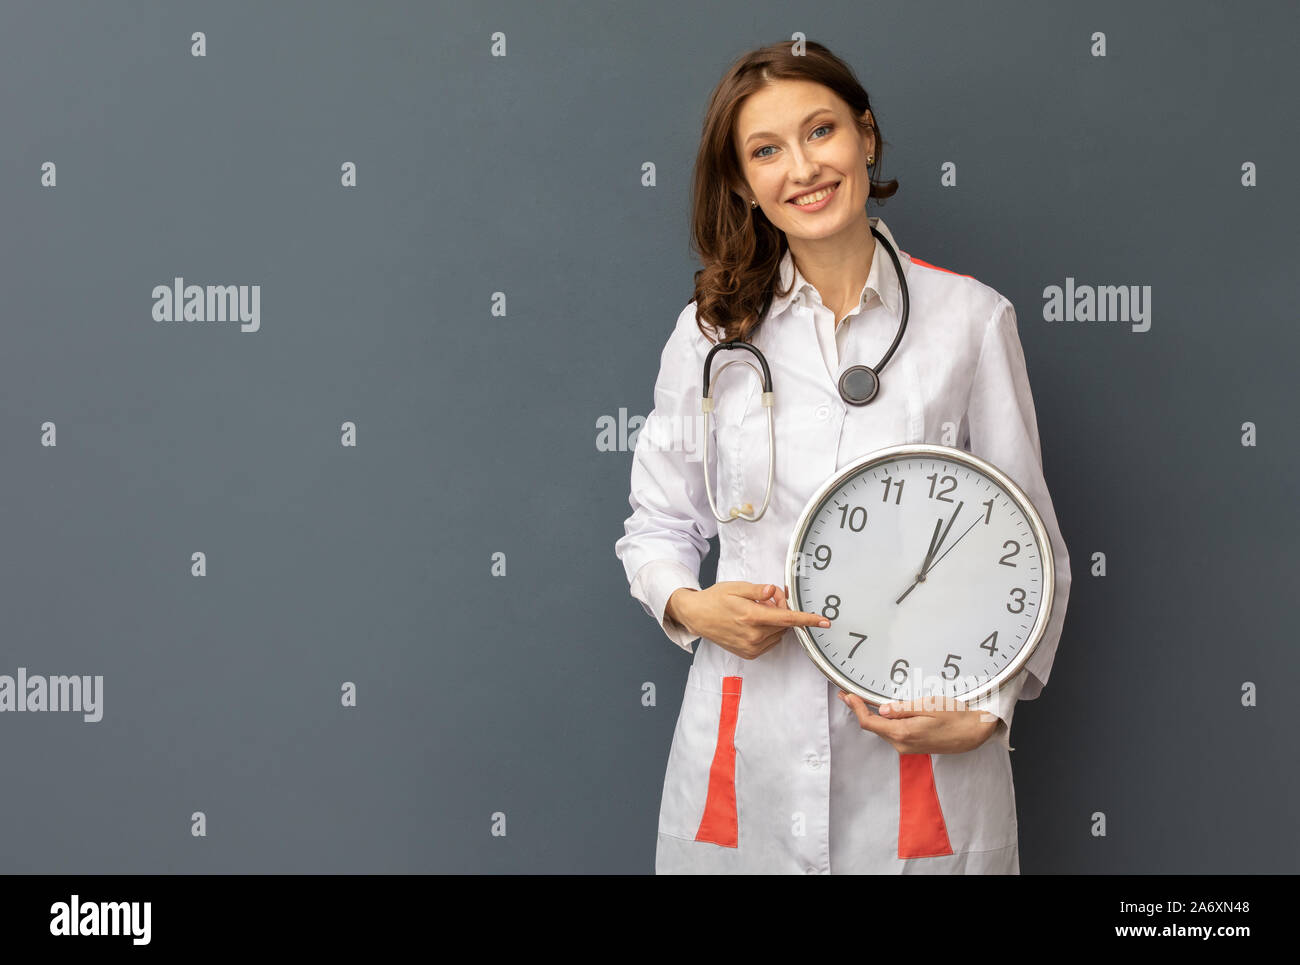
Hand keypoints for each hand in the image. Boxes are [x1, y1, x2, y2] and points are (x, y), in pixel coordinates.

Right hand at [669, 582, 830, 660]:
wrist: (697, 616)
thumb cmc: (715, 600)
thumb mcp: (736, 588)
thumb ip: (758, 591)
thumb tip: (774, 592)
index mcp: (751, 617)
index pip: (787, 619)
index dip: (807, 620)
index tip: (823, 621)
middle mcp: (753, 635)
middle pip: (784, 624)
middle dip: (782, 610)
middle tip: (767, 599)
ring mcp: (751, 647)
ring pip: (778, 633)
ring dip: (775, 622)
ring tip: (756, 611)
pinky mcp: (749, 654)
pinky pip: (770, 641)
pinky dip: (768, 631)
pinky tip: (753, 623)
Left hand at [837, 691, 999, 753]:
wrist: (974, 733)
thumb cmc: (955, 716)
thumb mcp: (928, 705)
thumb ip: (902, 709)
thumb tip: (881, 710)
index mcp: (903, 733)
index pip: (869, 723)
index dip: (855, 709)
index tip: (847, 696)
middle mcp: (902, 744)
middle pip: (873, 728)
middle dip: (859, 711)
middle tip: (847, 695)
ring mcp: (907, 747)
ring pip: (882, 731)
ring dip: (870, 717)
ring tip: (859, 701)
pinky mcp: (913, 746)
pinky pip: (892, 734)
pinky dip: (882, 722)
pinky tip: (880, 712)